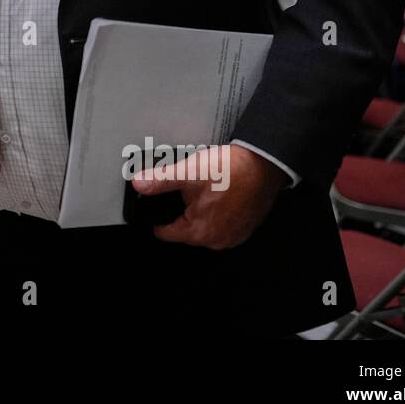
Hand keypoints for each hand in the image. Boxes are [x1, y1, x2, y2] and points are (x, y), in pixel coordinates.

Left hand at [131, 144, 285, 249]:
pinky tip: (220, 193)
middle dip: (181, 210)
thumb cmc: (232, 170)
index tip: (159, 203)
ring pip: (203, 225)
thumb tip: (139, 184)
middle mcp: (216, 239)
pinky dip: (217, 211)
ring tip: (206, 189)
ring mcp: (232, 235)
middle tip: (188, 188)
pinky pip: (221, 222)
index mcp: (199, 232)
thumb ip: (160, 180)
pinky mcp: (244, 227)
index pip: (164, 232)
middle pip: (183, 229)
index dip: (157, 216)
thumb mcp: (188, 172)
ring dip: (200, 211)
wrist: (264, 164)